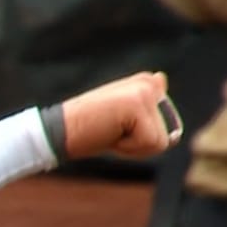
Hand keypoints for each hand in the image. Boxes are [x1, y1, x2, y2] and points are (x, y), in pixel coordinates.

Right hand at [60, 71, 182, 158]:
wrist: (59, 132)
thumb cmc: (87, 129)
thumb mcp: (120, 118)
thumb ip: (144, 106)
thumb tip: (161, 77)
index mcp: (146, 83)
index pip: (166, 128)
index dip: (140, 140)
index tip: (116, 129)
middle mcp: (148, 83)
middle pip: (167, 135)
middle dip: (139, 144)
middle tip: (111, 131)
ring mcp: (144, 92)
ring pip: (161, 141)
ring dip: (134, 147)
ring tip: (110, 132)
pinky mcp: (138, 104)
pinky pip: (151, 143)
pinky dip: (129, 148)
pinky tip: (109, 134)